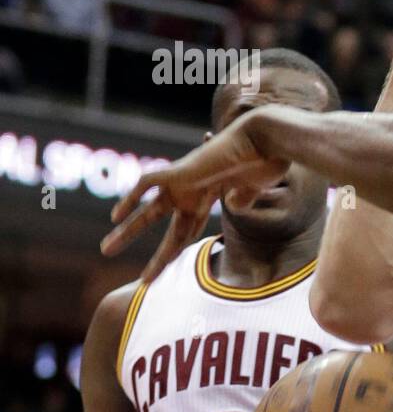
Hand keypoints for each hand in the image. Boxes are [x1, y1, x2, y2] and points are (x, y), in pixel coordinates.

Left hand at [100, 108, 286, 280]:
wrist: (267, 138)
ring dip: (127, 232)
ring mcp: (185, 181)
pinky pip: (147, 183)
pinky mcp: (181, 170)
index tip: (159, 273)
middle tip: (127, 265)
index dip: (173, 252)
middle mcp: (193, 190)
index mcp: (211, 196)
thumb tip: (232, 205)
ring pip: (148, 211)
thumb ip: (243, 199)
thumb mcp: (255, 189)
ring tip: (106, 250)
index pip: (187, 230)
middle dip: (146, 246)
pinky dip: (131, 198)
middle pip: (163, 225)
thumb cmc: (268, 162)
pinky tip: (115, 216)